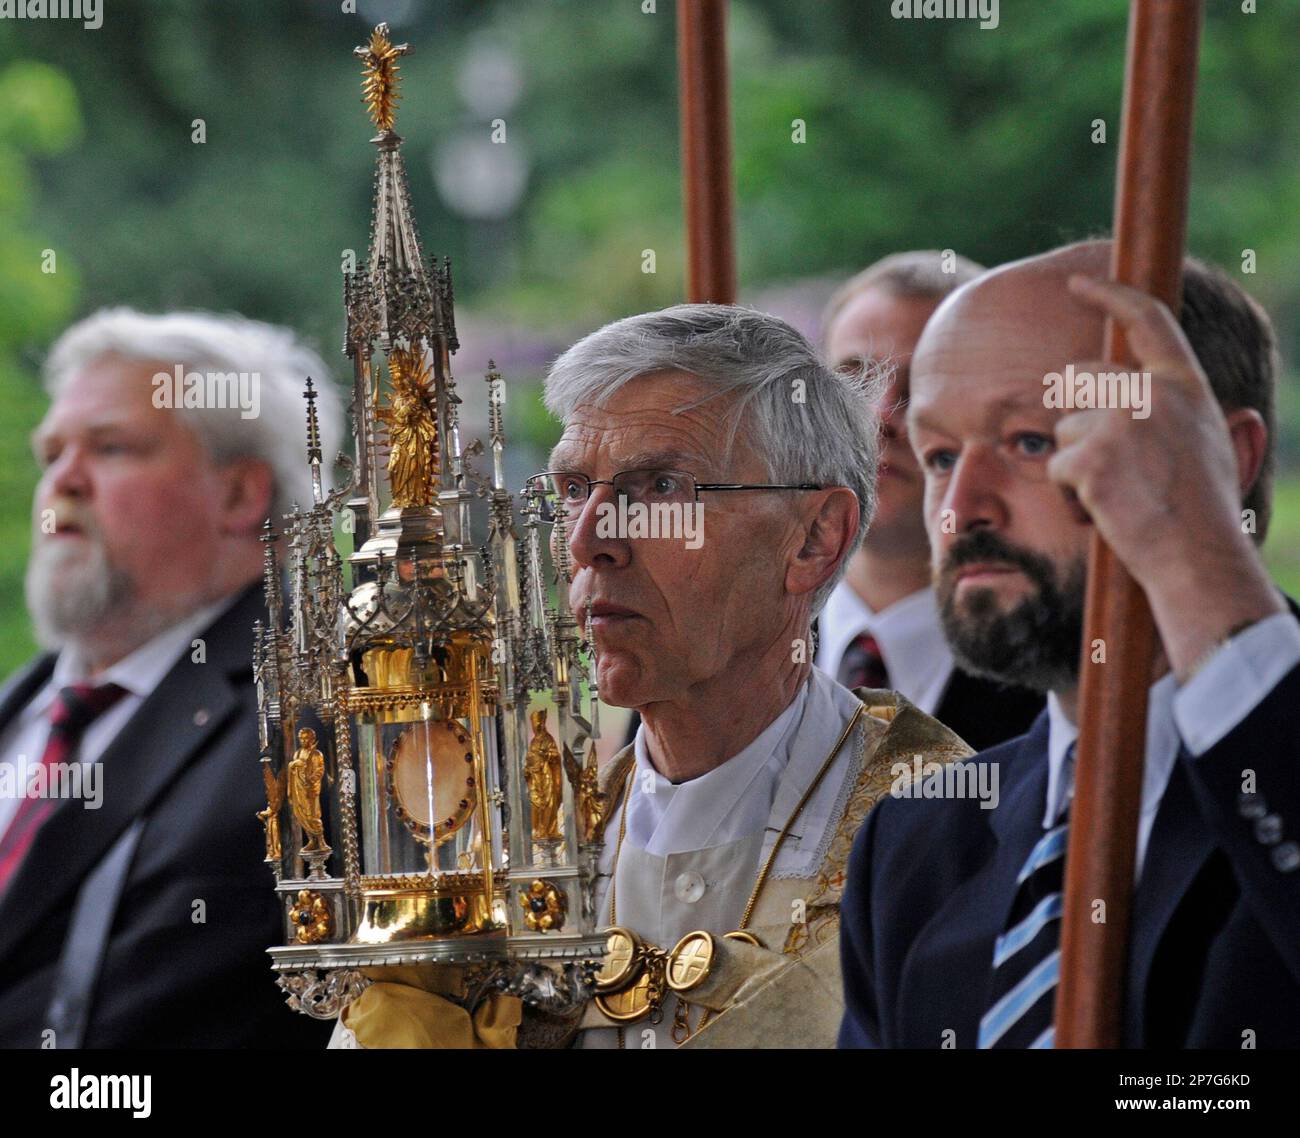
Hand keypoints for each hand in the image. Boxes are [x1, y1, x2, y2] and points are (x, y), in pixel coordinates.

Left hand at [1047, 274, 1281, 679]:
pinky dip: (1070, 496)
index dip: (1111, 294)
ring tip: (1117, 495)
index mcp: (1185, 387)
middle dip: (1077, 423)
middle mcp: (1153, 393)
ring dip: (1075, 466)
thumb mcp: (1204, 443)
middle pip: (1078, 381)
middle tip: (1111, 470)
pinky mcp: (1092, 455)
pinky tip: (1105, 511)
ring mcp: (1121, 422)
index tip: (1080, 281)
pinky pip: (1057, 468)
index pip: (1148, 321)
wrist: (1197, 555)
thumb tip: (1145, 384)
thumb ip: (1173, 408)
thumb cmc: (1201, 512)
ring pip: (1063, 430)